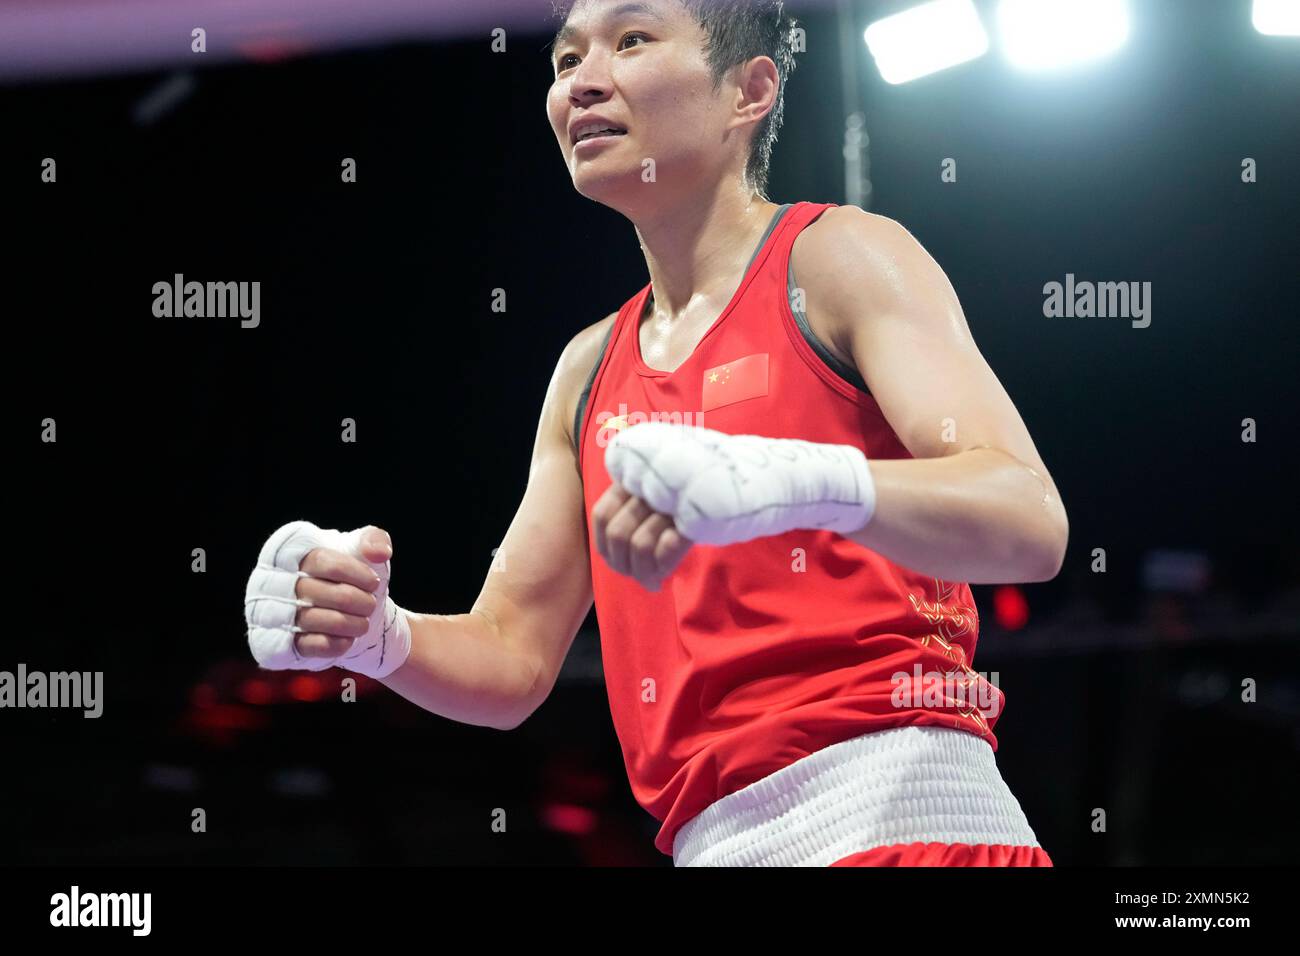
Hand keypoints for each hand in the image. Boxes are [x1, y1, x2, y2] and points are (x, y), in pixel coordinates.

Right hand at [246, 521, 410, 675]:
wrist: (350, 613)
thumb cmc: (352, 576)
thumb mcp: (363, 551)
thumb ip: (373, 540)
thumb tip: (379, 551)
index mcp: (290, 552)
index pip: (320, 561)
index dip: (353, 572)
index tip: (374, 582)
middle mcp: (273, 581)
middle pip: (316, 591)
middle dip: (355, 600)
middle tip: (371, 604)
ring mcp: (271, 613)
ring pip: (312, 619)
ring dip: (350, 623)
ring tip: (364, 622)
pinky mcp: (278, 644)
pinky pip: (309, 645)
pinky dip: (337, 643)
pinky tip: (349, 638)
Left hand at [591, 482, 693, 591]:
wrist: (736, 488)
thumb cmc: (692, 500)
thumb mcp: (659, 502)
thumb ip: (633, 518)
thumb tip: (617, 561)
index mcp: (634, 479)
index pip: (602, 515)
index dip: (605, 545)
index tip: (618, 564)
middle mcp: (649, 485)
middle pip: (618, 534)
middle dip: (624, 564)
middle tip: (639, 577)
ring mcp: (670, 499)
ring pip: (640, 545)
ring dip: (644, 571)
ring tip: (653, 581)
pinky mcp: (691, 517)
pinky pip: (667, 548)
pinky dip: (662, 567)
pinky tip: (664, 577)